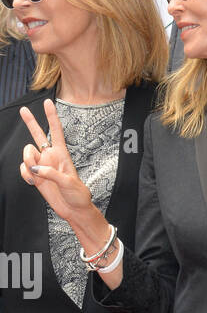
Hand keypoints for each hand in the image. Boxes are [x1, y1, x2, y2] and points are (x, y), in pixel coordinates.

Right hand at [19, 100, 105, 239]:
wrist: (74, 210)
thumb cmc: (78, 196)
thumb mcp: (69, 183)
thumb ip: (51, 173)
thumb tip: (35, 168)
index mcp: (62, 154)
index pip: (56, 131)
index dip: (51, 117)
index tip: (48, 102)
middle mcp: (51, 157)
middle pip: (38, 135)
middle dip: (30, 122)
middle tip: (23, 109)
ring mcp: (42, 166)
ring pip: (26, 154)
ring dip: (27, 162)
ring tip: (36, 175)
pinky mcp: (35, 176)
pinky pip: (23, 169)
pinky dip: (25, 175)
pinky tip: (33, 183)